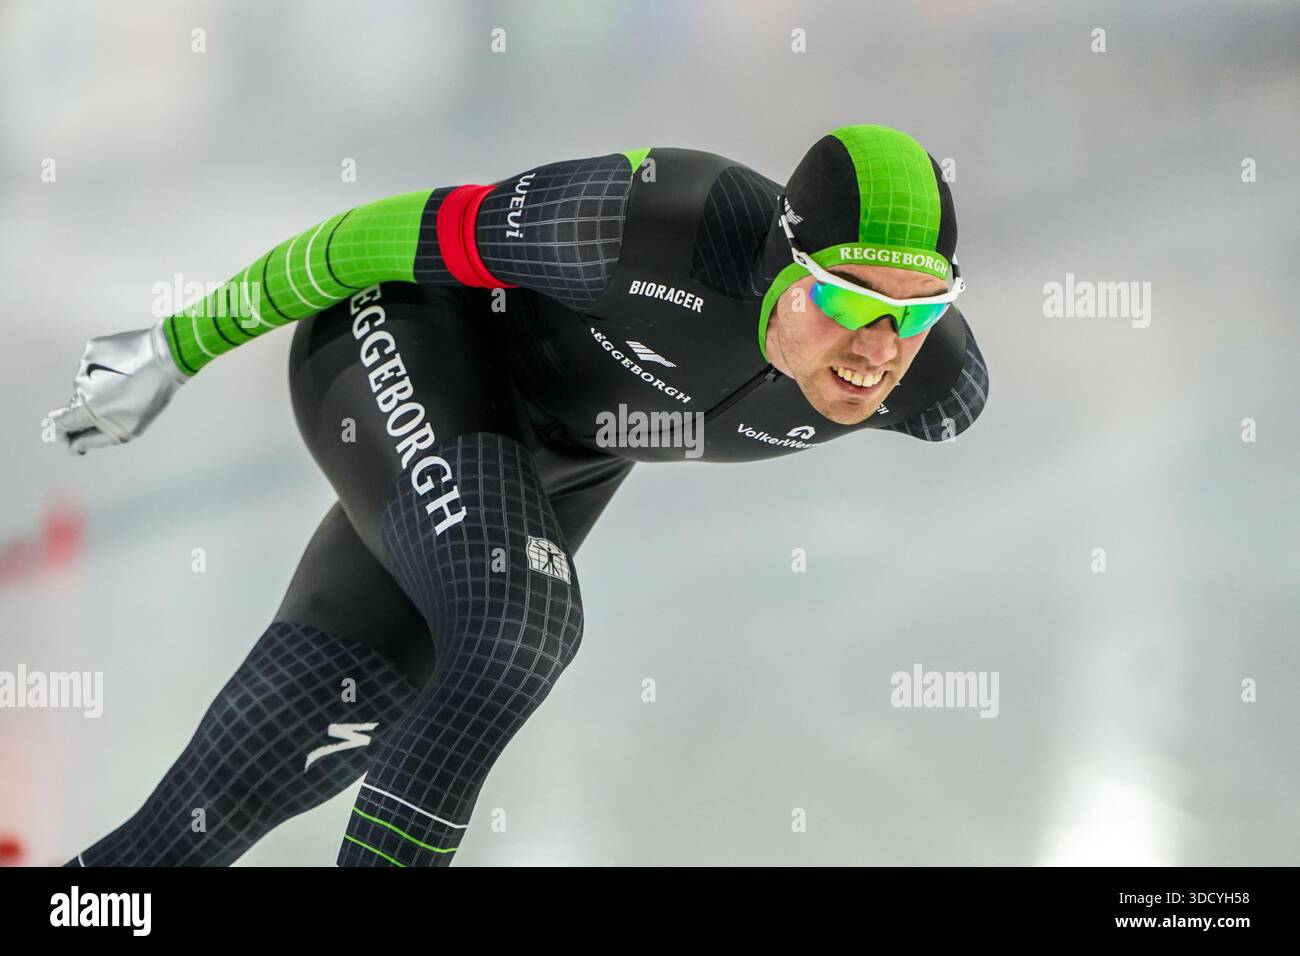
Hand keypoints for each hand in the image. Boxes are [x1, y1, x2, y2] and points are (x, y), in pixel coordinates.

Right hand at [48, 324, 189, 454]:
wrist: (165, 358)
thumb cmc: (149, 397)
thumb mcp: (125, 429)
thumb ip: (94, 440)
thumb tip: (72, 446)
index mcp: (83, 408)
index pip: (58, 422)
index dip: (62, 430)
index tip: (71, 433)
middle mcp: (78, 385)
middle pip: (77, 402)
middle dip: (93, 406)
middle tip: (121, 402)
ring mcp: (84, 364)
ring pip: (87, 381)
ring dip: (102, 385)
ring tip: (129, 381)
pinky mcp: (92, 347)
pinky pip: (95, 363)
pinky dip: (107, 367)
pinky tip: (127, 366)